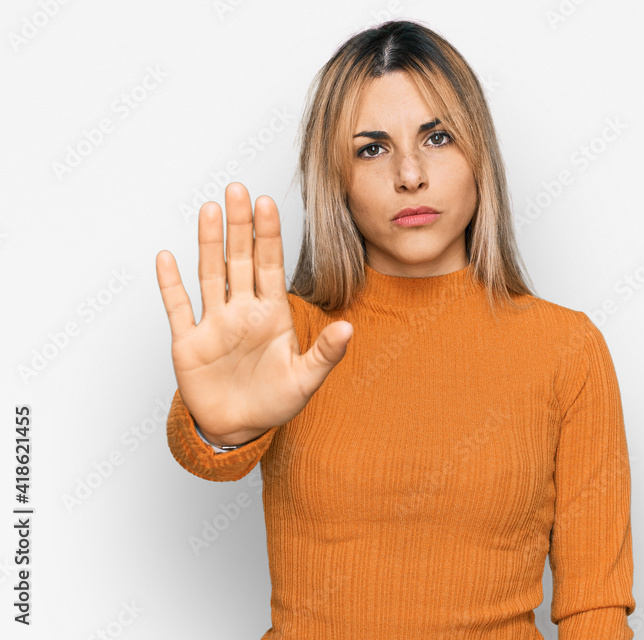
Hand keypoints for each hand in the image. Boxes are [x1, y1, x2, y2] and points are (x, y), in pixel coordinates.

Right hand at [155, 182, 352, 445]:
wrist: (239, 428)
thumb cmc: (274, 402)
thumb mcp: (306, 379)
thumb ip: (326, 353)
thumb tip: (349, 328)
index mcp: (272, 314)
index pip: (271, 265)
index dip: (268, 235)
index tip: (267, 203)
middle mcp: (242, 311)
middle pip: (240, 259)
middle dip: (239, 226)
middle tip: (237, 190)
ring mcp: (214, 324)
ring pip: (210, 274)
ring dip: (208, 243)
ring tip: (208, 209)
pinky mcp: (189, 343)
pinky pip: (178, 307)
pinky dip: (171, 284)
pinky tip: (167, 258)